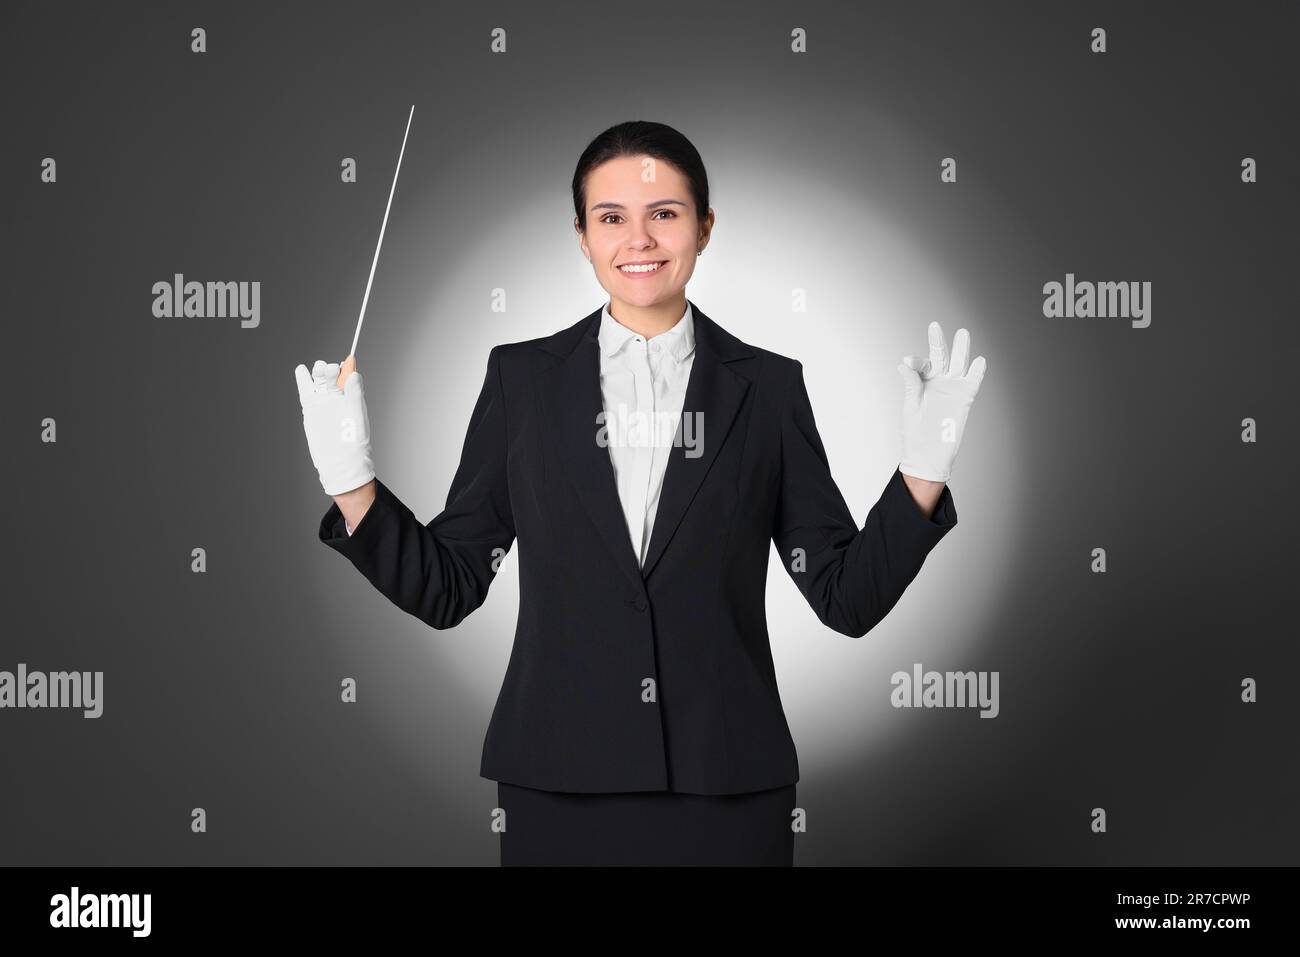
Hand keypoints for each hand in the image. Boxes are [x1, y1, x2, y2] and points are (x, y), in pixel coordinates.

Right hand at [293, 354, 374, 495]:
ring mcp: (324, 402)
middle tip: (331, 369)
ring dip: (318, 372)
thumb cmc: (354, 443)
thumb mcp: (358, 418)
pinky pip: (306, 391)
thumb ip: (355, 396)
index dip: (347, 368)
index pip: (349, 377)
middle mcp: (338, 397)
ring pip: (319, 381)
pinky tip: (301, 371)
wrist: (340, 462)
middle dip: (331, 370)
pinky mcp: (311, 408)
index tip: (346, 363)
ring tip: (319, 368)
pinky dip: (303, 380)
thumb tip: (354, 375)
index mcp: (353, 398)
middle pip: (333, 376)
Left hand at [897, 322, 985, 482]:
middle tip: (935, 326)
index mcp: (922, 383)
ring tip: (963, 333)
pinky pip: (973, 380)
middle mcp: (938, 383)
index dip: (917, 361)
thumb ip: (912, 384)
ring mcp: (952, 389)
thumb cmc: (915, 433)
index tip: (909, 362)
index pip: (922, 364)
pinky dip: (977, 371)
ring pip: (959, 364)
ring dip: (961, 349)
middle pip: (941, 357)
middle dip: (939, 342)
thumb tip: (904, 364)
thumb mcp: (911, 406)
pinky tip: (979, 360)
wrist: (929, 455)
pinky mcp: (965, 398)